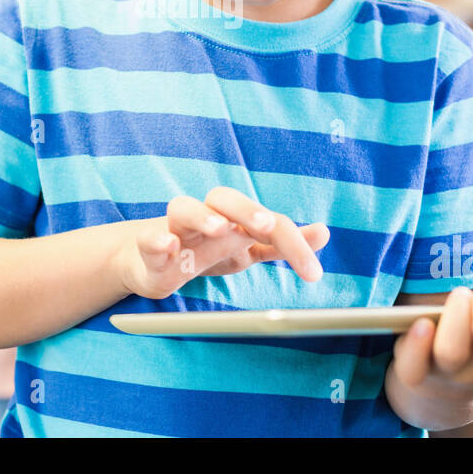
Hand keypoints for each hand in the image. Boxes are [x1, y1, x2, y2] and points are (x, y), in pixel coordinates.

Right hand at [115, 186, 329, 299]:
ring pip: (183, 208)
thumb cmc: (205, 250)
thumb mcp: (247, 249)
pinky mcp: (149, 247)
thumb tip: (324, 232)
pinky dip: (157, 240)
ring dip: (203, 215)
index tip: (313, 274)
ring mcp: (176, 230)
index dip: (293, 242)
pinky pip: (149, 238)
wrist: (152, 260)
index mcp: (234, 221)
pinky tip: (168, 246)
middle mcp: (206, 218)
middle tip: (264, 226)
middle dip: (246, 210)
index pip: (268, 221)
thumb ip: (280, 244)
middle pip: (225, 199)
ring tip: (219, 229)